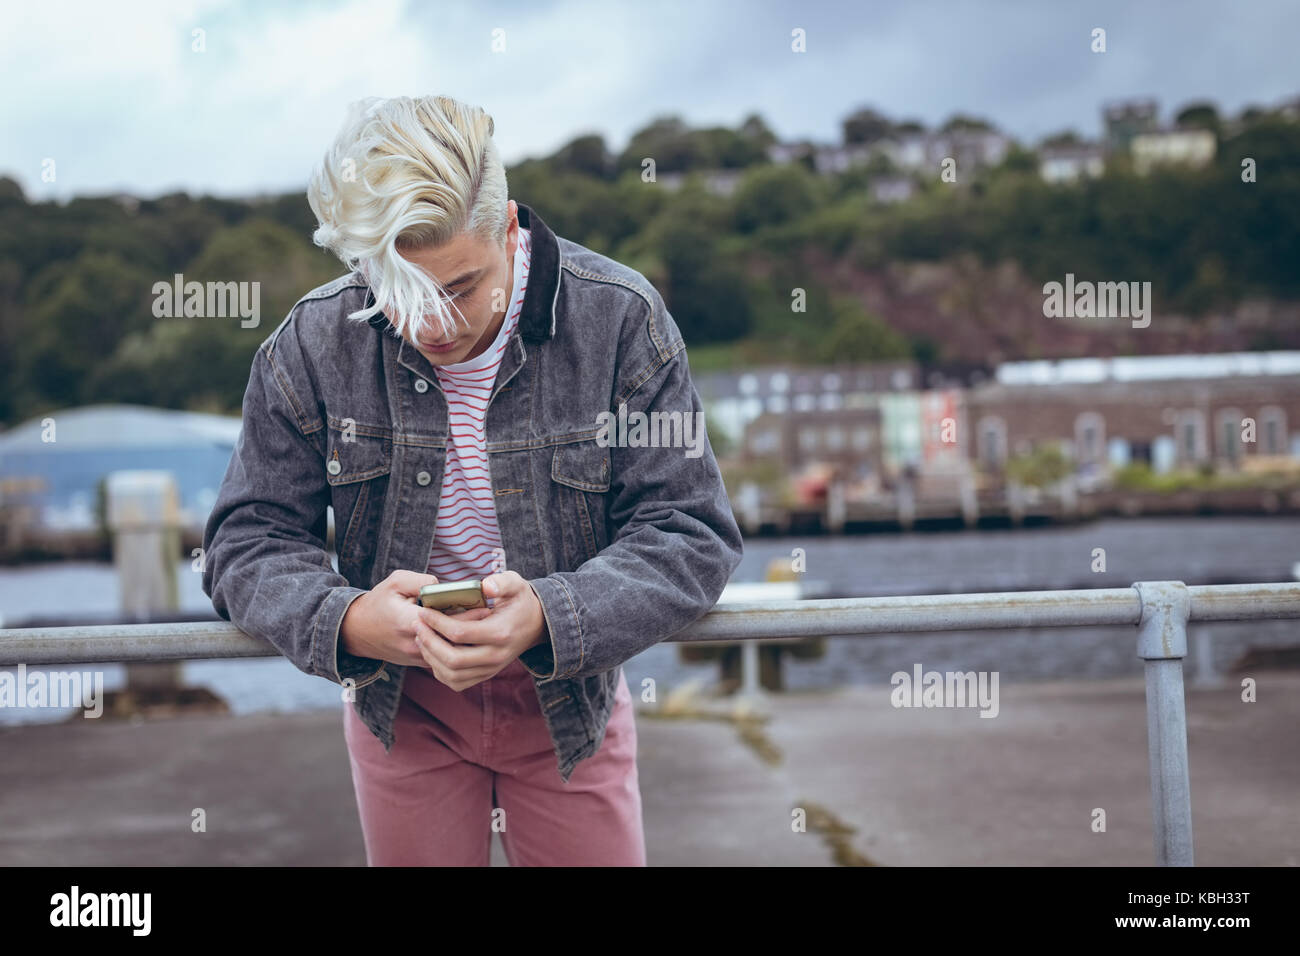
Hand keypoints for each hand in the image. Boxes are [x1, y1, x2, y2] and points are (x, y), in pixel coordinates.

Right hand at [339, 570, 492, 670]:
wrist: (354, 631)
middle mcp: (415, 643)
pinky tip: (468, 638)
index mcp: (410, 621)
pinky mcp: (417, 662)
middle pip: (452, 638)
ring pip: (449, 651)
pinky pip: (442, 658)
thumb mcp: (394, 582)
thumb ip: (420, 580)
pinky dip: (455, 648)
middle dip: (473, 628)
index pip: (447, 621)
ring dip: (465, 641)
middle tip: (493, 617)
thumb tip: (442, 585)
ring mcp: (416, 656)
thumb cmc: (376, 603)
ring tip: (485, 628)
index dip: (468, 614)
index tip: (486, 606)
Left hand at [415, 571, 548, 691]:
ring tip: (421, 638)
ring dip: (431, 658)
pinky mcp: (486, 675)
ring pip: (452, 674)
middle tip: (417, 626)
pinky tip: (432, 653)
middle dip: (429, 642)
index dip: (437, 623)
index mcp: (500, 633)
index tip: (424, 611)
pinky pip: (456, 682)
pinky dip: (439, 671)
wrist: (536, 624)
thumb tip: (485, 586)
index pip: (460, 633)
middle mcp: (496, 656)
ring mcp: (491, 668)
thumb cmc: (520, 601)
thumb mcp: (516, 584)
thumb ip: (501, 582)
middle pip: (453, 659)